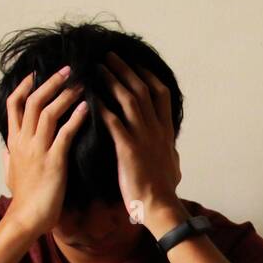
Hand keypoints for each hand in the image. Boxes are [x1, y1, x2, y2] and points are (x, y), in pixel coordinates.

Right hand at [2, 67, 88, 235]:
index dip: (25, 86)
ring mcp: (37, 150)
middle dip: (50, 82)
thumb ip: (8, 158)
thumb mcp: (9, 174)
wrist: (27, 218)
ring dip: (65, 94)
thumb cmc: (22, 199)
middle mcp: (24, 141)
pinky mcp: (54, 161)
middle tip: (67, 69)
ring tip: (80, 82)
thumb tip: (5, 151)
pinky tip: (86, 107)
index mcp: (14, 141)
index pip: (15, 104)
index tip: (36, 72)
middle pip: (33, 101)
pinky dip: (75, 118)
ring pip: (48, 112)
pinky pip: (65, 133)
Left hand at [98, 51, 183, 235]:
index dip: (147, 75)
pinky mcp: (128, 149)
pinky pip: (113, 122)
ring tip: (97, 68)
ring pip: (128, 100)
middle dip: (125, 70)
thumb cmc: (164, 190)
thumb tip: (171, 147)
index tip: (135, 63)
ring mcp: (143, 137)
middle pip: (142, 89)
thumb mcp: (172, 164)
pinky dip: (101, 107)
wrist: (160, 206)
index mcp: (165, 131)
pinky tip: (89, 98)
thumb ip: (169, 149)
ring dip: (111, 81)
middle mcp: (156, 129)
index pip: (160, 94)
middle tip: (110, 56)